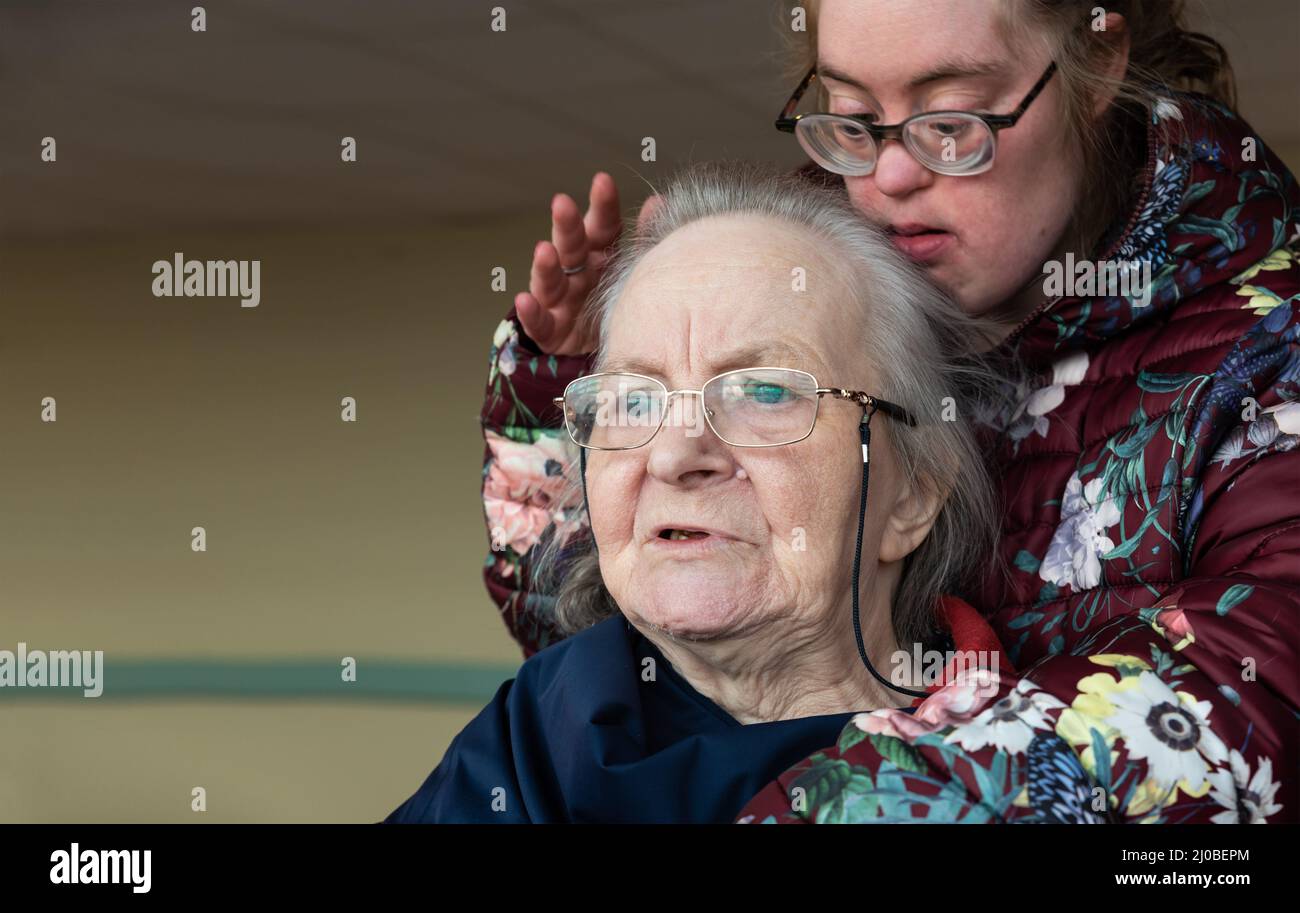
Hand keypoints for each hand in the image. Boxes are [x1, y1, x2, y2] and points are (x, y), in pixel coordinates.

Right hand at [514, 172, 659, 355]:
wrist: (599, 352)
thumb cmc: (615, 304)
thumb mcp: (630, 271)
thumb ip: (644, 238)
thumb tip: (659, 201)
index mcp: (600, 257)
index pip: (602, 228)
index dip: (602, 206)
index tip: (602, 181)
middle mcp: (577, 274)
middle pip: (572, 247)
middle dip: (566, 226)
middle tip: (562, 204)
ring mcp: (560, 302)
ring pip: (551, 280)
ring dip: (545, 265)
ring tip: (544, 251)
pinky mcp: (549, 331)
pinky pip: (539, 322)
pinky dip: (530, 312)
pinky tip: (524, 301)